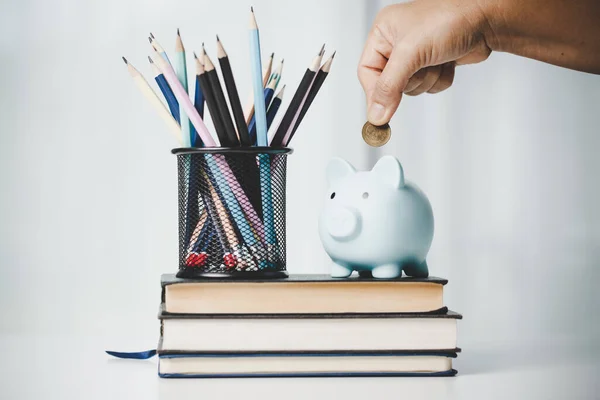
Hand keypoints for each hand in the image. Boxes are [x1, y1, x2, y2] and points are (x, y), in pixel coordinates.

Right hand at [358, 0, 492, 124]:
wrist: (487, 18)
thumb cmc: (449, 18)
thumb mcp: (410, 53)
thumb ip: (389, 87)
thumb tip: (376, 115)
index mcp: (383, 33)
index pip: (367, 72)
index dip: (376, 92)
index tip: (382, 112)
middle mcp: (397, 43)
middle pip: (390, 84)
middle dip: (411, 79)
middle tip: (423, 64)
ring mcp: (416, 55)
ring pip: (411, 88)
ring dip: (428, 79)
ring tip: (438, 58)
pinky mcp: (434, 63)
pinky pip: (429, 87)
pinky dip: (440, 79)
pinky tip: (447, 61)